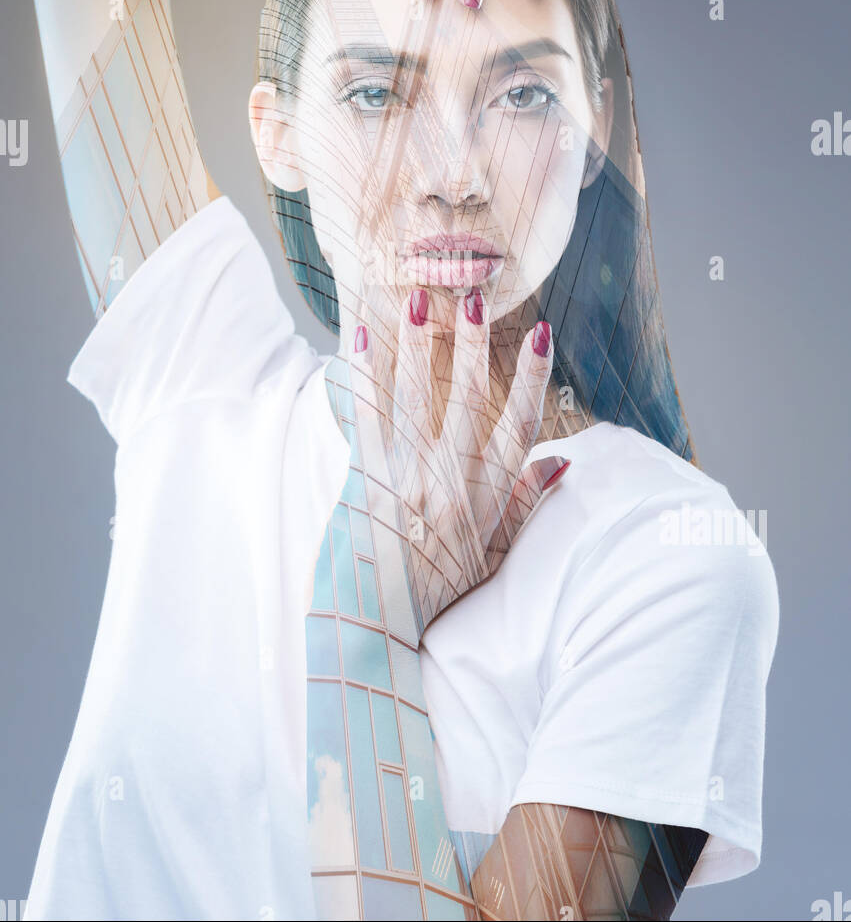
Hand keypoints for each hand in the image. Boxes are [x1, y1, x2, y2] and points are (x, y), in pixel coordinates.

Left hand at [348, 288, 569, 628]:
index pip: (522, 426)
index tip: (542, 334)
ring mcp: (406, 473)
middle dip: (473, 345)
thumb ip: (526, 502)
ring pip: (416, 396)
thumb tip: (563, 461)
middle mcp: (450, 479)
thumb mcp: (493, 553)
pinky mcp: (365, 473)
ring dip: (419, 344)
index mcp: (488, 497)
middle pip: (469, 399)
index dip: (534, 378)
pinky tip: (357, 335)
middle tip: (474, 298)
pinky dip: (361, 372)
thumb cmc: (437, 591)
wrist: (374, 623)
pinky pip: (364, 412)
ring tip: (419, 299)